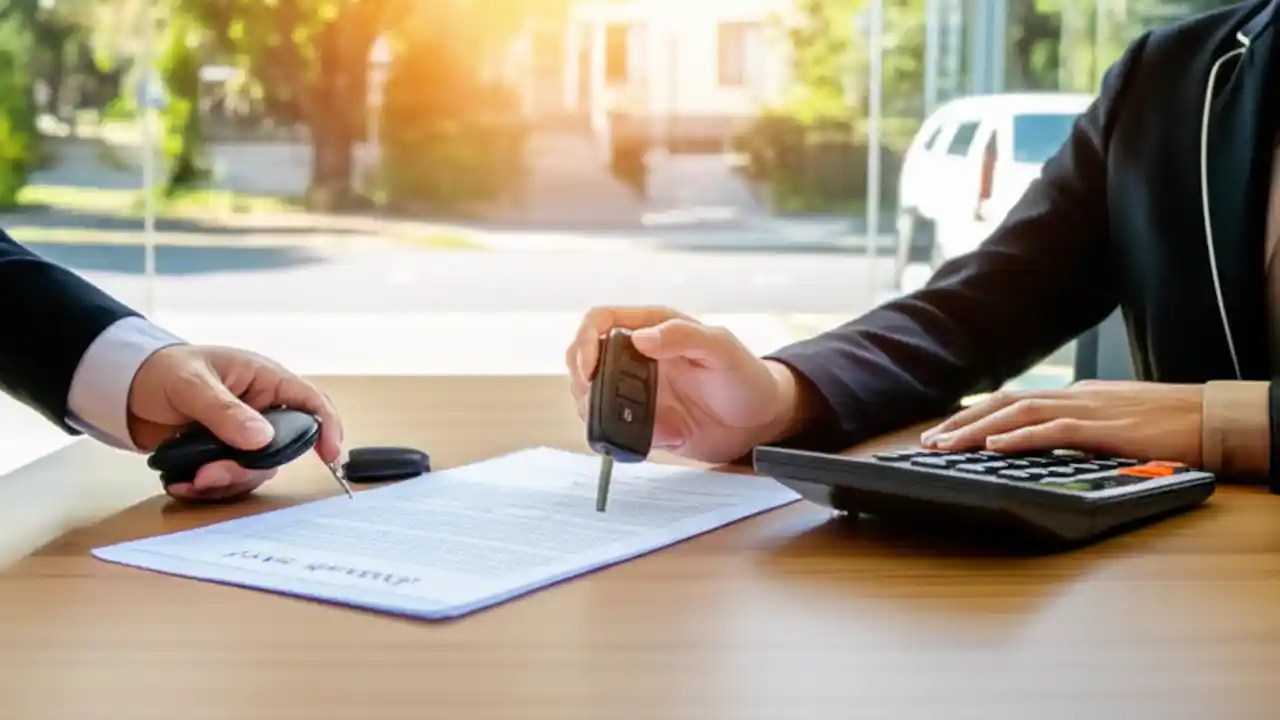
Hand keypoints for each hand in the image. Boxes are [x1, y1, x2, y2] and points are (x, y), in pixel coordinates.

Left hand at [127, 345, 343, 502]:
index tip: (329, 456)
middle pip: (282, 448)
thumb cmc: (162, 370)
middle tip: (212, 473)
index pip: (310, 401)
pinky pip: (229, 482)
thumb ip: (225, 410)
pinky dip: (207, 489)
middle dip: (251, 467)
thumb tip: (261, 438)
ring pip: (255, 470)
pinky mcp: (221, 457)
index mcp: (264, 381)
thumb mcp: (191, 383)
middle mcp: (260, 411)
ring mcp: (241, 437)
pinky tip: (181, 484)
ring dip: (225, 481)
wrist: (124, 389)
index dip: (327, 427)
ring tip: (190, 479)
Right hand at [566, 306, 809, 462]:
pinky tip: (622, 436)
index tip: (590, 368)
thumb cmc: (747, 376)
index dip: (586, 340)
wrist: (761, 421)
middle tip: (590, 396)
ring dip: (587, 404)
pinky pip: (610, 424)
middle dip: (578, 375)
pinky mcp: (642, 420)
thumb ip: (684, 337)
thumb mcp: (722, 349)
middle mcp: (638, 356)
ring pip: (590, 391)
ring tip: (604, 417)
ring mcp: (637, 389)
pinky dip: (606, 430)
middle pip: (584, 355)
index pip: (601, 321)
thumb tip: (640, 338)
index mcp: (654, 327)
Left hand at [920, 381, 1203, 463]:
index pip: (1014, 401)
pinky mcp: (1107, 428)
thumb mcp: (1114, 424)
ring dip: (979, 429)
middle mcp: (1075, 396)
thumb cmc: (1169, 424)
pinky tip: (995, 446)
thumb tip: (1049, 445)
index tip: (946, 432)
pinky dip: (1021, 437)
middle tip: (929, 442)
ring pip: (1020, 413)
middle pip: (1006, 403)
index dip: (976, 415)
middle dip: (963, 421)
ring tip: (948, 446)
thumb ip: (1080, 431)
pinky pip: (1055, 430)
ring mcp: (1090, 409)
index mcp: (1076, 397)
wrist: (1214, 417)